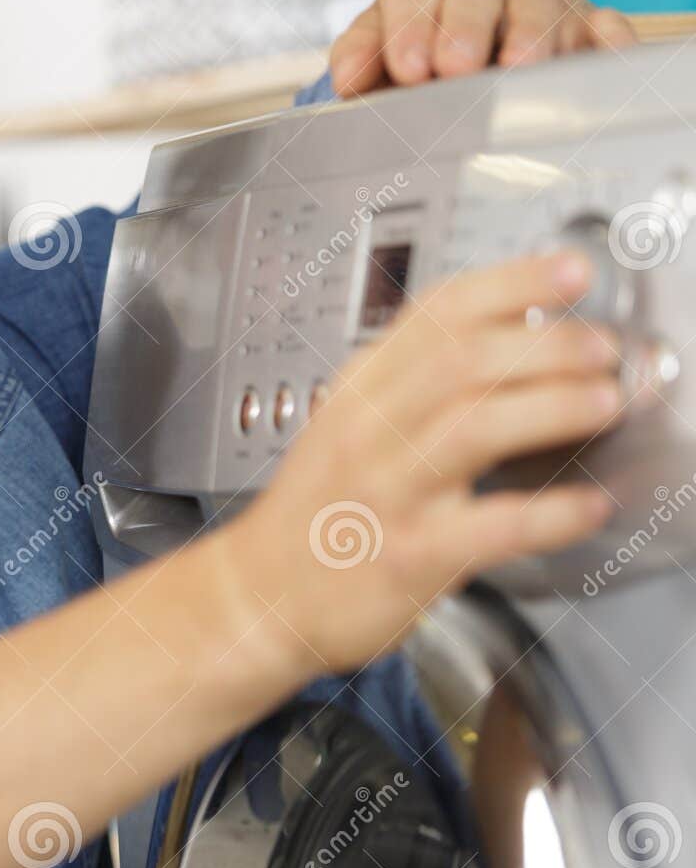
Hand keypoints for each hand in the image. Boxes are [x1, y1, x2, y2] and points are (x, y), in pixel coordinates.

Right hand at [219, 250, 621, 674]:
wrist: (261, 595)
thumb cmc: (315, 514)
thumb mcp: (347, 424)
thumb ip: (413, 382)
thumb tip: (512, 341)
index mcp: (361, 390)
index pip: (437, 313)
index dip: (513, 284)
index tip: (571, 272)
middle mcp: (371, 432)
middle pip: (464, 360)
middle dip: (549, 344)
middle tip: (603, 347)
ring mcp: (389, 492)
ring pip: (476, 427)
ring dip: (555, 406)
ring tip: (606, 402)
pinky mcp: (411, 557)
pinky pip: (492, 527)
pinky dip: (551, 514)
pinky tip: (589, 505)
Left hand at [329, 0, 637, 96]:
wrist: (486, 43)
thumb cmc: (426, 55)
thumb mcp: (386, 57)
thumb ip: (365, 66)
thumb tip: (347, 86)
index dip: (405, 31)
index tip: (405, 70)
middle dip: (463, 30)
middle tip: (454, 67)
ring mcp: (538, 1)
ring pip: (538, 8)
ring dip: (529, 35)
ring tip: (519, 66)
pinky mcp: (586, 27)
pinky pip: (602, 29)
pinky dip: (603, 41)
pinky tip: (599, 55)